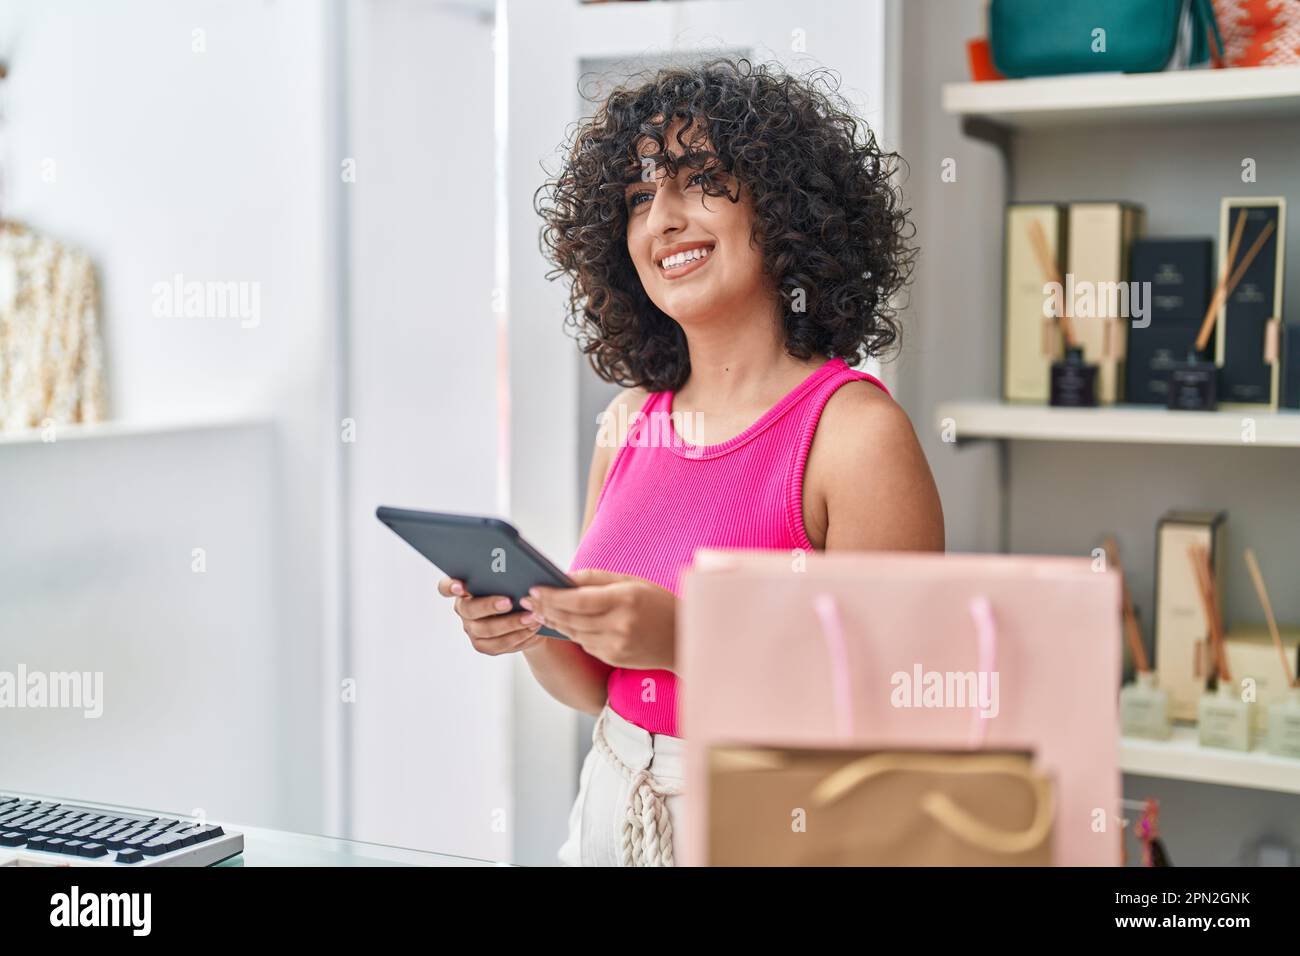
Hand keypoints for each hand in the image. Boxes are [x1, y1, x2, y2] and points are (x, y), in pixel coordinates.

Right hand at [436, 576, 547, 655]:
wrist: (526, 615)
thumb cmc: (515, 589)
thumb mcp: (510, 578)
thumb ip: (504, 574)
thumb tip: (516, 568)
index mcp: (463, 589)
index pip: (446, 587)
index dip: (450, 587)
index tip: (460, 585)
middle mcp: (463, 609)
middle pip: (469, 610)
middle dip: (489, 606)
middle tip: (509, 602)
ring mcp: (471, 629)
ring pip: (486, 630)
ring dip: (511, 623)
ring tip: (531, 616)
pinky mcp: (483, 645)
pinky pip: (499, 644)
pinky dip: (518, 635)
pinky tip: (532, 627)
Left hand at [520, 569, 676, 670]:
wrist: (683, 638)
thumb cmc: (657, 603)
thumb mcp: (632, 582)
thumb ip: (597, 579)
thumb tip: (564, 578)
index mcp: (624, 599)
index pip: (578, 600)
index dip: (552, 596)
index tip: (534, 590)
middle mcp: (620, 624)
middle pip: (570, 618)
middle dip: (546, 608)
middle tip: (527, 600)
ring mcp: (616, 644)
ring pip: (574, 632)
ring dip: (554, 621)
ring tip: (538, 610)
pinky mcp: (614, 658)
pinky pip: (585, 643)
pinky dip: (573, 632)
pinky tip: (564, 623)